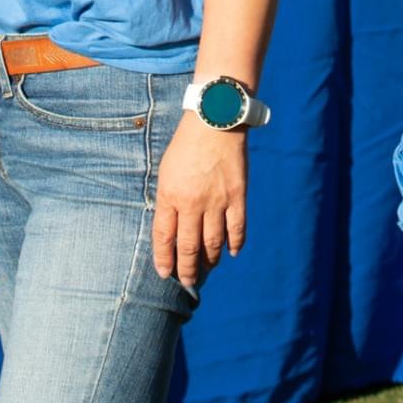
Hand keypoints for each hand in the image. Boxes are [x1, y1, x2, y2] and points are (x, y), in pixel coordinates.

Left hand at [152, 115, 247, 289]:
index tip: (165, 273)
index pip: (164, 237)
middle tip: (187, 282)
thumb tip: (171, 227)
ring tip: (206, 269)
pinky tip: (231, 253)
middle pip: (189, 247)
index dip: (164, 259)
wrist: (215, 120)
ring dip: (209, 261)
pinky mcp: (238, 197)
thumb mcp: (167, 170)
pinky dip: (234, 244)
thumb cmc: (186, 144)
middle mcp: (193, 203)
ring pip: (213, 244)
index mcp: (170, 195)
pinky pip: (237, 229)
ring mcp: (217, 201)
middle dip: (187, 269)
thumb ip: (168, 199)